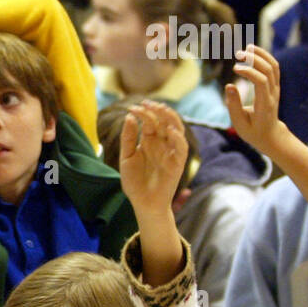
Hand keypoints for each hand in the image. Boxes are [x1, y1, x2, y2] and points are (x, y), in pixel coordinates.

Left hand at [118, 101, 188, 217]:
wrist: (142, 203)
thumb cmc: (134, 182)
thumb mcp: (126, 157)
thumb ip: (128, 138)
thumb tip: (129, 116)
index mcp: (149, 141)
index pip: (151, 121)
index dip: (143, 112)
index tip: (132, 107)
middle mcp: (162, 144)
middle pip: (165, 121)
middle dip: (158, 110)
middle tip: (147, 103)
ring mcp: (170, 152)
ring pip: (176, 130)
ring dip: (171, 118)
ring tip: (161, 109)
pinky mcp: (177, 163)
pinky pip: (181, 148)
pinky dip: (178, 138)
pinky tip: (169, 130)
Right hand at [226, 45, 293, 156]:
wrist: (270, 135)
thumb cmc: (252, 131)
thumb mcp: (240, 124)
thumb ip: (234, 105)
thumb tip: (229, 85)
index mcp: (265, 104)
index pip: (261, 82)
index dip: (249, 72)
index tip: (234, 69)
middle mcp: (273, 94)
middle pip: (269, 70)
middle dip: (254, 59)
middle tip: (238, 54)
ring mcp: (276, 89)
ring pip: (274, 66)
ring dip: (261, 55)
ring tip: (247, 48)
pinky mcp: (275, 86)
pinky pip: (274, 68)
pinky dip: (265, 57)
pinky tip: (253, 53)